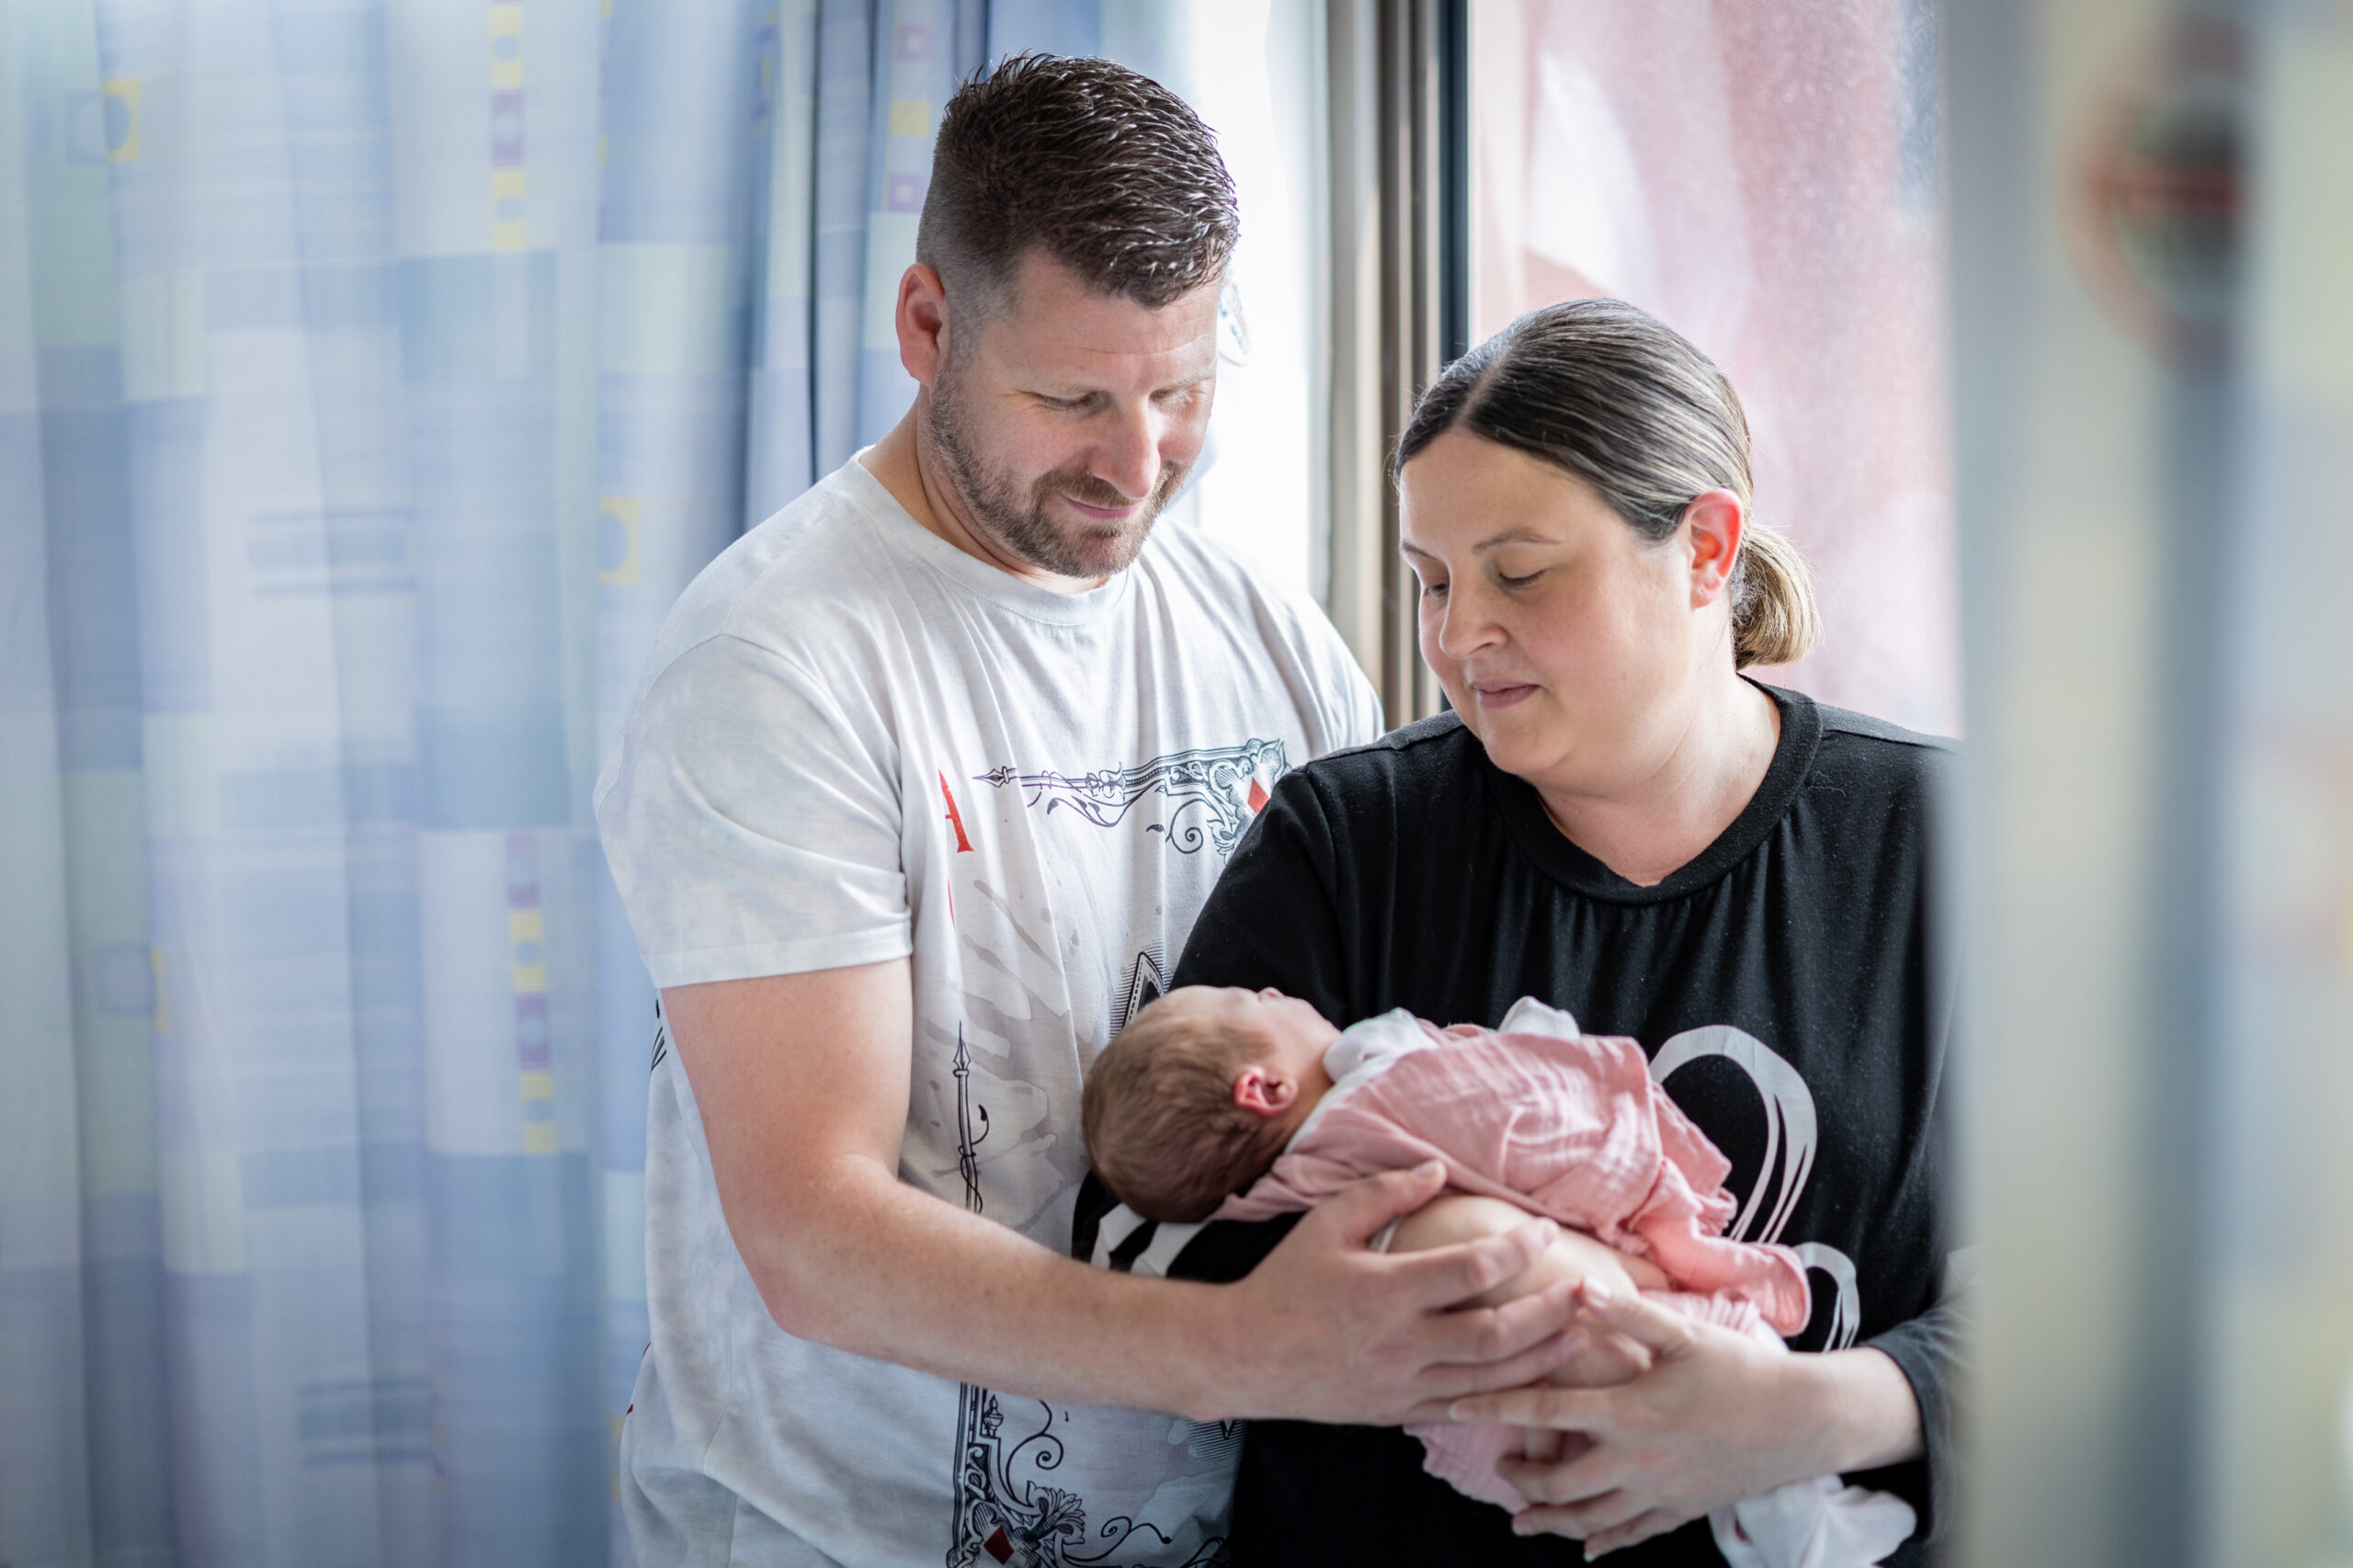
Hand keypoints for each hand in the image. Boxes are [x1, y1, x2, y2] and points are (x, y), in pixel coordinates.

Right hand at [1212, 1161, 1580, 1423]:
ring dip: (1544, 1356)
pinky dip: (1507, 1396)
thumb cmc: (1286, 1282)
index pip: (1472, 1271)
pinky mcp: (1400, 1412)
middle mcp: (1401, 1343)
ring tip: (1582, 1333)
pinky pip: (1466, 1409)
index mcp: (1385, 1290)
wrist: (1246, 1355)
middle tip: (1588, 1289)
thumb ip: (1384, 1193)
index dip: (1517, 1249)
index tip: (1545, 1230)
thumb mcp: (1326, 1225)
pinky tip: (1536, 1379)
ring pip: (1491, 1379)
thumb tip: (1439, 1171)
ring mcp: (1403, 1384)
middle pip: (1496, 1333)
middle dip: (1551, 1310)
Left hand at [1444, 1281, 1821, 1553]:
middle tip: (1499, 1465)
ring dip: (1549, 1520)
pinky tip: (1586, 1550)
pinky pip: (1633, 1536)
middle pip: (1557, 1483)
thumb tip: (1576, 1286)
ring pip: (1589, 1520)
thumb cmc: (1742, 1370)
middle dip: (1520, 1477)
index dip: (1494, 1407)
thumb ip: (1628, 1313)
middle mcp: (1635, 1461)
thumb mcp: (1685, 1333)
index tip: (1452, 1406)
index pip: (1545, 1410)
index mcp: (1628, 1411)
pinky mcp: (1682, 1511)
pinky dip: (1604, 1545)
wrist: (1803, 1422)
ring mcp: (1658, 1493)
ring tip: (1522, 1517)